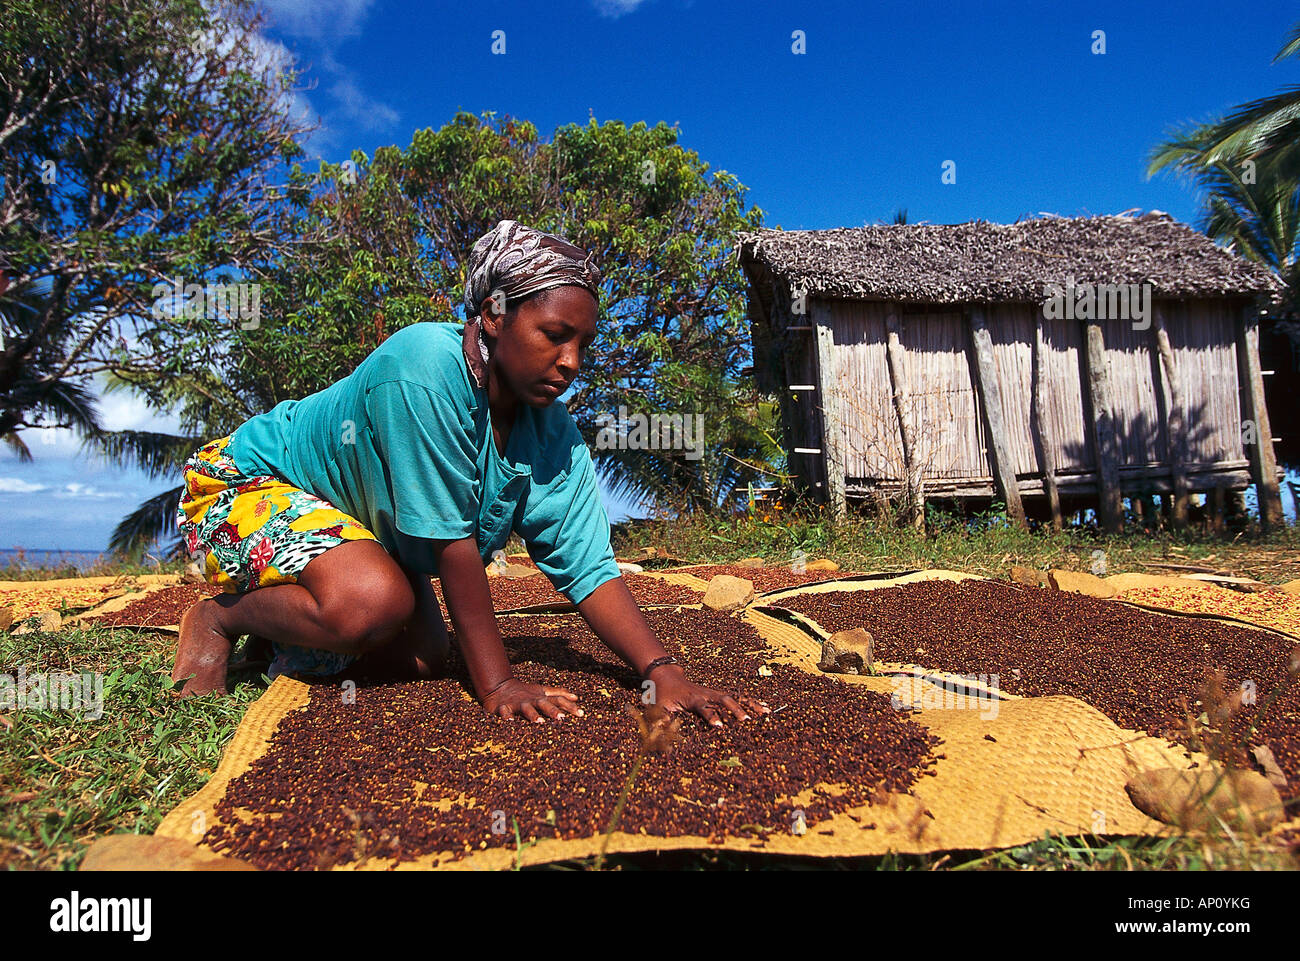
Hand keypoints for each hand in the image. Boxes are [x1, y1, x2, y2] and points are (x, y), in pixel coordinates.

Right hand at [482, 677, 582, 722]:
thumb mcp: (543, 691)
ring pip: (526, 708)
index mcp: (541, 696)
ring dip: (532, 714)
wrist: (500, 687)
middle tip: (562, 718)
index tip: (581, 714)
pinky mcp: (503, 707)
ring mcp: (518, 703)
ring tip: (539, 721)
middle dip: (552, 710)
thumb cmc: (526, 692)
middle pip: (544, 703)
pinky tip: (510, 722)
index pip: (558, 699)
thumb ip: (559, 694)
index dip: (570, 706)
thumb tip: (576, 697)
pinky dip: (507, 716)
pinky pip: (505, 712)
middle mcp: (532, 699)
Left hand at [648, 667, 769, 727]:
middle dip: (736, 710)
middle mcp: (706, 694)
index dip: (711, 716)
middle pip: (725, 700)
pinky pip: (738, 696)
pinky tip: (765, 707)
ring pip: (735, 697)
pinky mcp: (719, 693)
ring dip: (751, 704)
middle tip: (748, 721)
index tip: (720, 727)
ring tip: (766, 713)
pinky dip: (751, 701)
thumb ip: (662, 723)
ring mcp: (714, 693)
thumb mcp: (659, 709)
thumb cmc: (664, 695)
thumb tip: (661, 739)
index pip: (704, 708)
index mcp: (693, 699)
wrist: (668, 676)